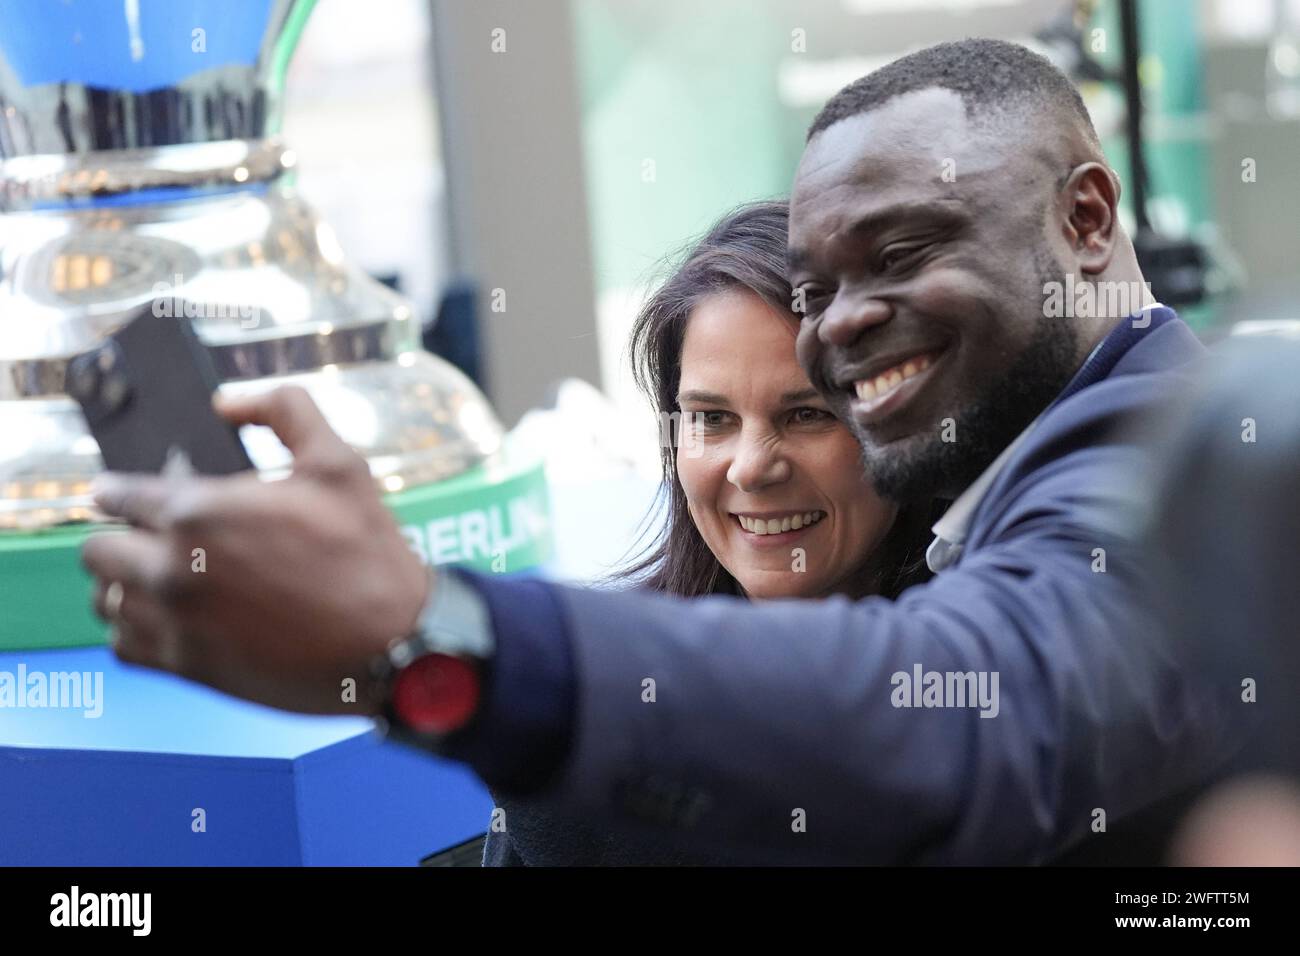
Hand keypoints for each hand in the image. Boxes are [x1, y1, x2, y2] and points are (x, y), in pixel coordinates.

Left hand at [81, 385, 432, 715]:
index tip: (127, 493)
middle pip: (98, 549)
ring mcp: (175, 622)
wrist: (391, 644)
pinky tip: (168, 617)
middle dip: (121, 535)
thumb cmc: (368, 554)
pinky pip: (122, 645)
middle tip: (153, 536)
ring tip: (160, 577)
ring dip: (124, 584)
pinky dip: (135, 629)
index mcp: (200, 511)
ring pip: (105, 599)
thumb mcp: (340, 463)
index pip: (118, 494)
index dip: (121, 489)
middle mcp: (171, 568)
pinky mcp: (186, 666)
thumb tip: (229, 401)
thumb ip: (284, 411)